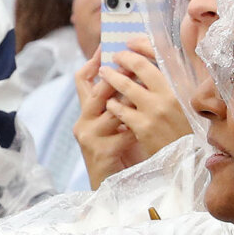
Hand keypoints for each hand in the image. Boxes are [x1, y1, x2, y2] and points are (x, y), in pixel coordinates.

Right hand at [73, 53, 139, 188]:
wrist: (114, 187)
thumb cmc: (122, 152)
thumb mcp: (120, 122)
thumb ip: (123, 101)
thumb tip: (139, 72)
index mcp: (86, 112)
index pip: (81, 80)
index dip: (93, 61)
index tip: (109, 46)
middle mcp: (83, 122)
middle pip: (97, 90)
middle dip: (118, 76)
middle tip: (137, 65)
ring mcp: (89, 138)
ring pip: (112, 110)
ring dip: (134, 102)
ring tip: (151, 95)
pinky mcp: (100, 153)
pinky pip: (122, 133)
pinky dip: (138, 128)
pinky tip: (152, 127)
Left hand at [94, 38, 189, 162]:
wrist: (188, 161)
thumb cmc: (188, 129)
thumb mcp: (190, 101)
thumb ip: (177, 80)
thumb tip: (162, 56)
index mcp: (183, 85)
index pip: (162, 55)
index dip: (143, 45)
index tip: (130, 42)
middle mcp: (170, 95)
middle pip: (141, 66)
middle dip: (123, 58)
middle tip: (114, 56)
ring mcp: (155, 111)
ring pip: (126, 86)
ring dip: (112, 77)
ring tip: (104, 73)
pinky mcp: (143, 127)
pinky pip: (120, 110)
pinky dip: (113, 104)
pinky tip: (110, 102)